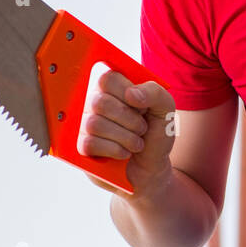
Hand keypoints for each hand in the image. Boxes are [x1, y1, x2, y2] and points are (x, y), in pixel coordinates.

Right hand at [77, 70, 175, 197]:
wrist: (152, 169)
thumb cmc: (155, 134)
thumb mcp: (164, 109)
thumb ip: (154, 92)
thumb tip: (130, 94)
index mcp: (113, 89)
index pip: (107, 78)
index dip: (127, 93)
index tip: (141, 106)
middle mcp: (95, 104)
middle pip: (101, 102)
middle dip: (130, 120)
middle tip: (142, 128)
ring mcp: (85, 126)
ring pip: (95, 124)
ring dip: (125, 137)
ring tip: (136, 143)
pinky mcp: (80, 148)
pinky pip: (89, 144)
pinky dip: (115, 150)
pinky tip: (124, 153)